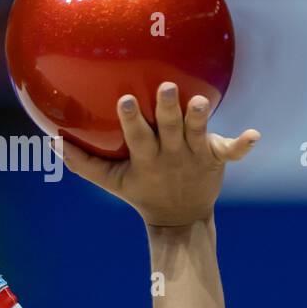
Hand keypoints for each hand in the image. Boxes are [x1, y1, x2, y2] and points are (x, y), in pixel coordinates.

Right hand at [57, 82, 258, 226]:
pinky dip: (244, 144)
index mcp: (147, 159)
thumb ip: (82, 163)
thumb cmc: (142, 192)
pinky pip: (233, 151)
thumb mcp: (111, 182)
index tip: (124, 100)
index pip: (137, 136)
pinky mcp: (217, 159)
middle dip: (167, 110)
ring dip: (201, 119)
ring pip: (200, 134)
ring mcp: (197, 157)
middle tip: (166, 88)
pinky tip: (254, 135)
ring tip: (200, 102)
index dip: (130, 119)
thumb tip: (51, 141)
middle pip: (170, 129)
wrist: (180, 218)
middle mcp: (173, 155)